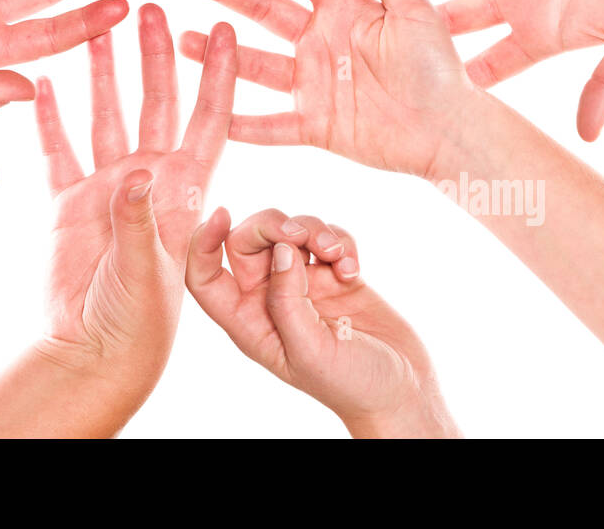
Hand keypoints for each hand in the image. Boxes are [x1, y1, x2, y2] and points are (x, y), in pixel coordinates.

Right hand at [33, 7, 236, 397]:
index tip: (225, 30)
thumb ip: (139, 218)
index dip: (219, 75)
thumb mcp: (148, 268)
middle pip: (156, 101)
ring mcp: (110, 186)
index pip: (209, 119)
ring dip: (104, 72)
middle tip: (149, 5)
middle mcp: (150, 177)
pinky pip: (58, 148)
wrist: (96, 350)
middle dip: (155, 54)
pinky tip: (45, 82)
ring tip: (100, 26)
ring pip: (107, 113)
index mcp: (185, 189)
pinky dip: (50, 116)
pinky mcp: (71, 202)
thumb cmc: (141, 319)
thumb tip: (134, 172)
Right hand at [182, 0, 475, 176]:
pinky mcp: (314, 124)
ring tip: (180, 40)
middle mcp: (319, 41)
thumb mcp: (416, 14)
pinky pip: (273, 125)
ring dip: (219, 55)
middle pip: (264, 12)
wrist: (451, 128)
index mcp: (343, 8)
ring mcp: (312, 83)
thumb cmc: (441, 67)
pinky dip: (243, 125)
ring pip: (255, 66)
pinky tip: (210, 117)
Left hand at [186, 208, 457, 436]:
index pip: (205, 277)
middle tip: (302, 235)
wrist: (401, 391)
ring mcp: (302, 284)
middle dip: (273, 226)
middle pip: (249, 240)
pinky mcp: (333, 274)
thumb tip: (281, 249)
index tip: (222, 213)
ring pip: (290, 231)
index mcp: (249, 323)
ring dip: (313, 230)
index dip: (202, 243)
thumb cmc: (351, 385)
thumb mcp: (310, 350)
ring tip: (337, 255)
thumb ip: (288, 300)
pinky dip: (340, 241)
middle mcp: (270, 298)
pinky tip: (353, 269)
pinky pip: (326, 237)